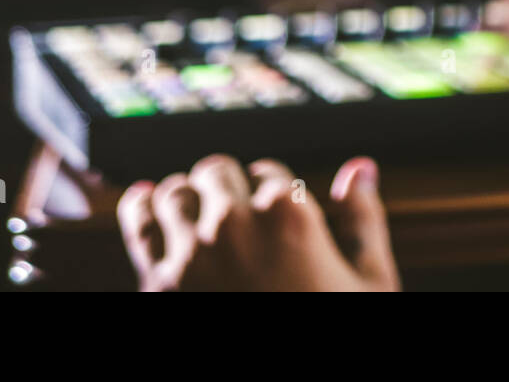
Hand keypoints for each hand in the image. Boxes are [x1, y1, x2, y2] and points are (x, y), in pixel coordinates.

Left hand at [117, 154, 399, 291]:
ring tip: (197, 209)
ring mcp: (189, 255)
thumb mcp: (370, 284)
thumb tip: (359, 168)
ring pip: (176, 192)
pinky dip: (141, 207)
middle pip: (217, 173)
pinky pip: (138, 225)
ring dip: (188, 196)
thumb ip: (363, 219)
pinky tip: (147, 199)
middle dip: (228, 185)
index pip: (269, 172)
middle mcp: (233, 225)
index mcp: (288, 215)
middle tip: (236, 206)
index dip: (274, 189)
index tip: (275, 207)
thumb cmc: (340, 340)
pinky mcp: (156, 285)